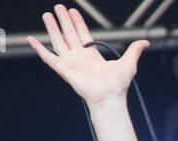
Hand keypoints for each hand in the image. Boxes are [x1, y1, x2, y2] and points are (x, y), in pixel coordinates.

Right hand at [27, 5, 150, 105]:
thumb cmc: (118, 84)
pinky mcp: (63, 69)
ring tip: (47, 15)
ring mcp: (70, 63)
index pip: (82, 34)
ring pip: (58, 41)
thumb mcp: (129, 62)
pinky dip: (39, 49)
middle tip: (58, 7)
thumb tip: (146, 42)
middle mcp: (79, 58)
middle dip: (63, 20)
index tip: (72, 11)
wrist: (109, 96)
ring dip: (52, 28)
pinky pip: (48, 57)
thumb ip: (135, 50)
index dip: (77, 22)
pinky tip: (32, 40)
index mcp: (92, 56)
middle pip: (68, 34)